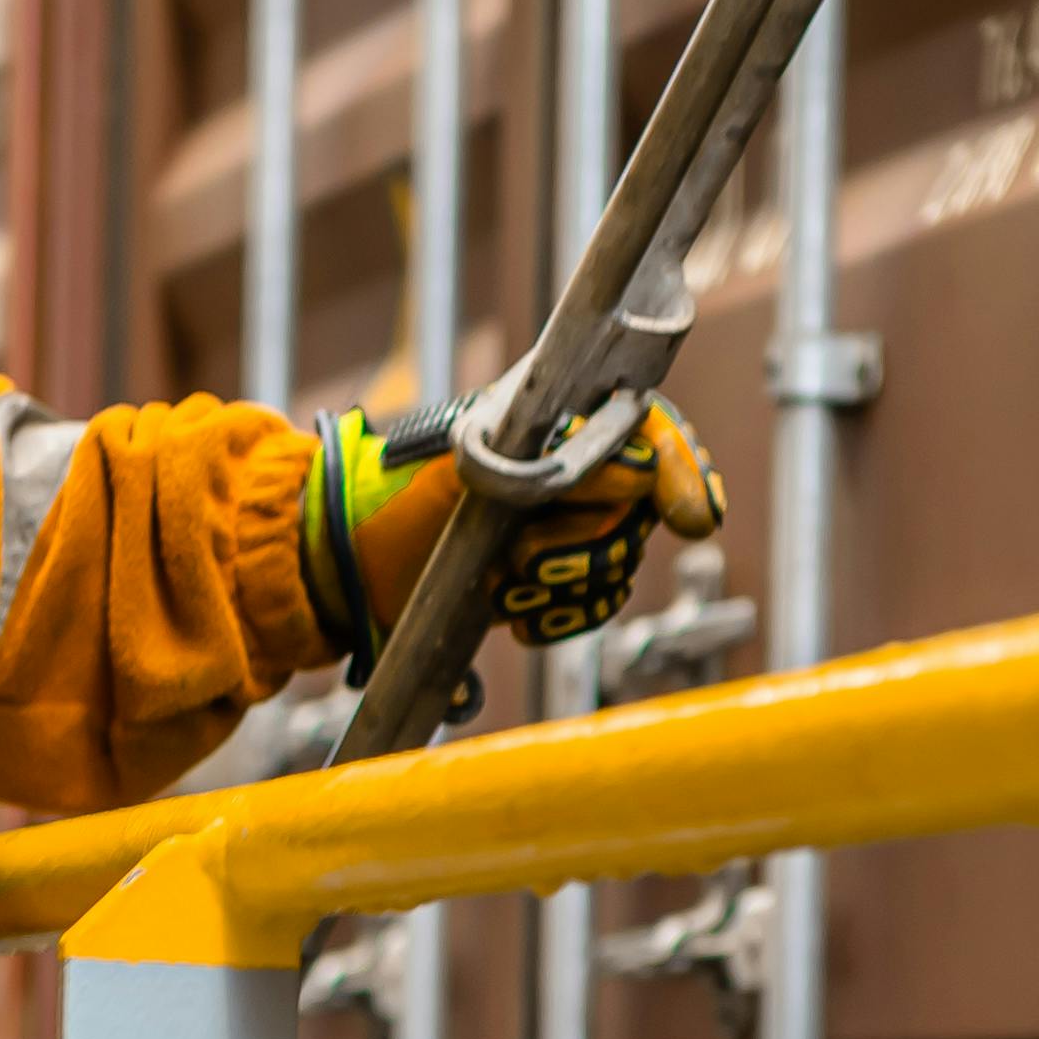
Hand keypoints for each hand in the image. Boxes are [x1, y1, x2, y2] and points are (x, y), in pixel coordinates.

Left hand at [302, 389, 728, 675]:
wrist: (347, 564)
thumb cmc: (395, 500)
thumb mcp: (468, 470)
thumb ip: (550, 461)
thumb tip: (635, 471)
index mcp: (554, 419)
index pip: (647, 431)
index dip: (681, 469)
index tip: (691, 519)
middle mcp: (571, 467)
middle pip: (637, 514)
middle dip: (587, 547)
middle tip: (524, 560)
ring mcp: (562, 524)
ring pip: (618, 565)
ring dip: (569, 587)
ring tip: (509, 589)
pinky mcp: (549, 576)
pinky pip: (593, 602)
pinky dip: (562, 617)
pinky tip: (520, 619)